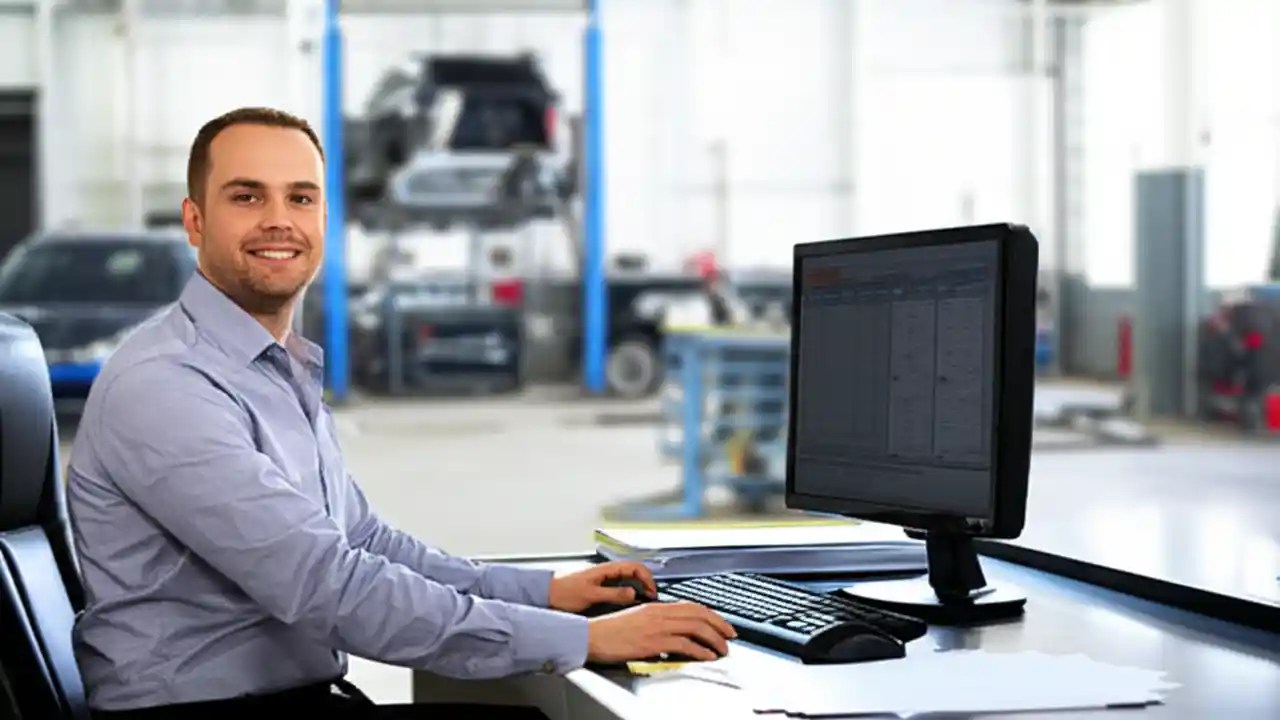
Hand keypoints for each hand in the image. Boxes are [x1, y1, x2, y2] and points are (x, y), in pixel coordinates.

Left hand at [548, 561, 656, 612]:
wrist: (546, 593)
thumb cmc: (563, 591)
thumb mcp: (591, 595)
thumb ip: (613, 593)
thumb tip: (633, 593)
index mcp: (606, 569)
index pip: (635, 567)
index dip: (647, 578)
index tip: (651, 591)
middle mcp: (606, 571)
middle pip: (634, 572)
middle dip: (646, 583)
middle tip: (652, 597)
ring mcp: (602, 578)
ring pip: (627, 579)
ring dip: (638, 588)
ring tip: (643, 601)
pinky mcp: (598, 586)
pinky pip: (619, 586)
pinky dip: (628, 593)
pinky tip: (628, 603)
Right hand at [587, 601, 736, 662]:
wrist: (593, 636)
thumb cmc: (611, 631)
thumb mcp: (638, 619)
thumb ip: (657, 622)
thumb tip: (674, 633)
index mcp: (656, 607)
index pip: (691, 606)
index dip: (711, 615)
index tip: (722, 624)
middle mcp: (660, 613)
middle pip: (699, 614)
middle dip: (719, 625)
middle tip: (730, 635)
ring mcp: (657, 626)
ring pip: (696, 627)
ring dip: (714, 639)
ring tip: (722, 649)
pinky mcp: (654, 641)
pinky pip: (684, 644)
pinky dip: (700, 650)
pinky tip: (706, 656)